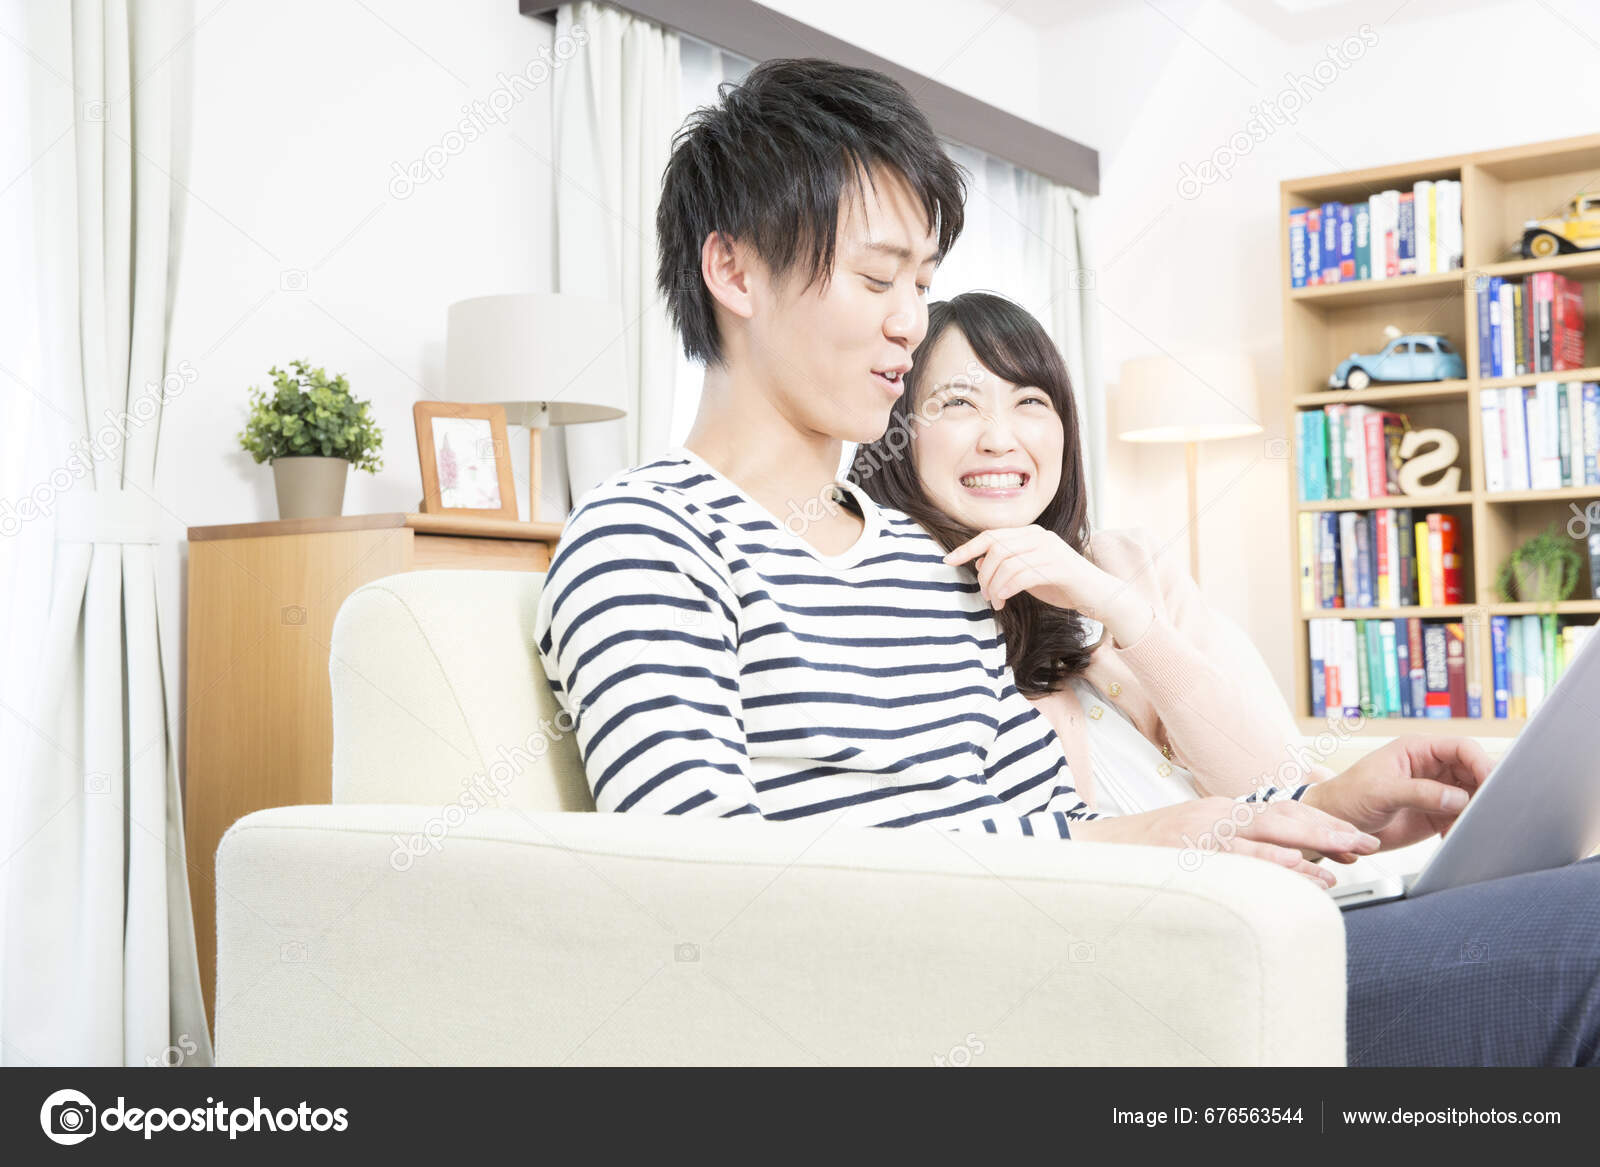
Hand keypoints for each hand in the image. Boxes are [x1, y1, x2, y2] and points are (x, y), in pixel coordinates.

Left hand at [942, 526, 1152, 645]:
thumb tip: (977, 562)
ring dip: (993, 584)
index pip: (991, 535)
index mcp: (1030, 534)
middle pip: (995, 548)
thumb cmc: (1061, 584)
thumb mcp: (1028, 572)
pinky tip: (1005, 599)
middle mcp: (1038, 536)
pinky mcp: (1058, 566)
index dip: (967, 547)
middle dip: (983, 574)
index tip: (948, 561)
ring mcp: (1049, 549)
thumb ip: (1006, 564)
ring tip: (996, 601)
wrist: (1097, 594)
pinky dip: (1007, 588)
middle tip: (984, 594)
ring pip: (1006, 562)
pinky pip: (1022, 574)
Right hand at [1071, 796, 1379, 886]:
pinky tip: (1301, 869)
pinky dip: (1276, 861)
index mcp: (1217, 811)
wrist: (1088, 851)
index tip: (1352, 840)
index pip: (1279, 812)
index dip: (1319, 824)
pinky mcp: (1190, 850)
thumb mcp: (1189, 845)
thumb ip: (1227, 849)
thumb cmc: (1138, 854)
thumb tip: (1271, 866)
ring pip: (1269, 833)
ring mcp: (1201, 831)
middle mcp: (1214, 814)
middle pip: (1283, 816)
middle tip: (1367, 843)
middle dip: (1329, 830)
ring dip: (1314, 846)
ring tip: (1348, 860)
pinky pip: (1241, 856)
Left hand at [1301, 735, 1488, 850]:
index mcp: (1417, 750)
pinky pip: (1462, 819)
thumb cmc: (1347, 797)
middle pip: (1473, 772)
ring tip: (1472, 827)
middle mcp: (1432, 769)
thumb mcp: (1380, 792)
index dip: (1481, 763)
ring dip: (1477, 812)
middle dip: (1485, 790)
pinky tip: (1455, 838)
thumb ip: (1419, 793)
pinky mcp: (1436, 816)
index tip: (1492, 783)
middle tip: (1488, 811)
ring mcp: (1436, 792)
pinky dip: (1465, 829)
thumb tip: (1458, 797)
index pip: (1462, 748)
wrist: (1335, 826)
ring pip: (1472, 797)